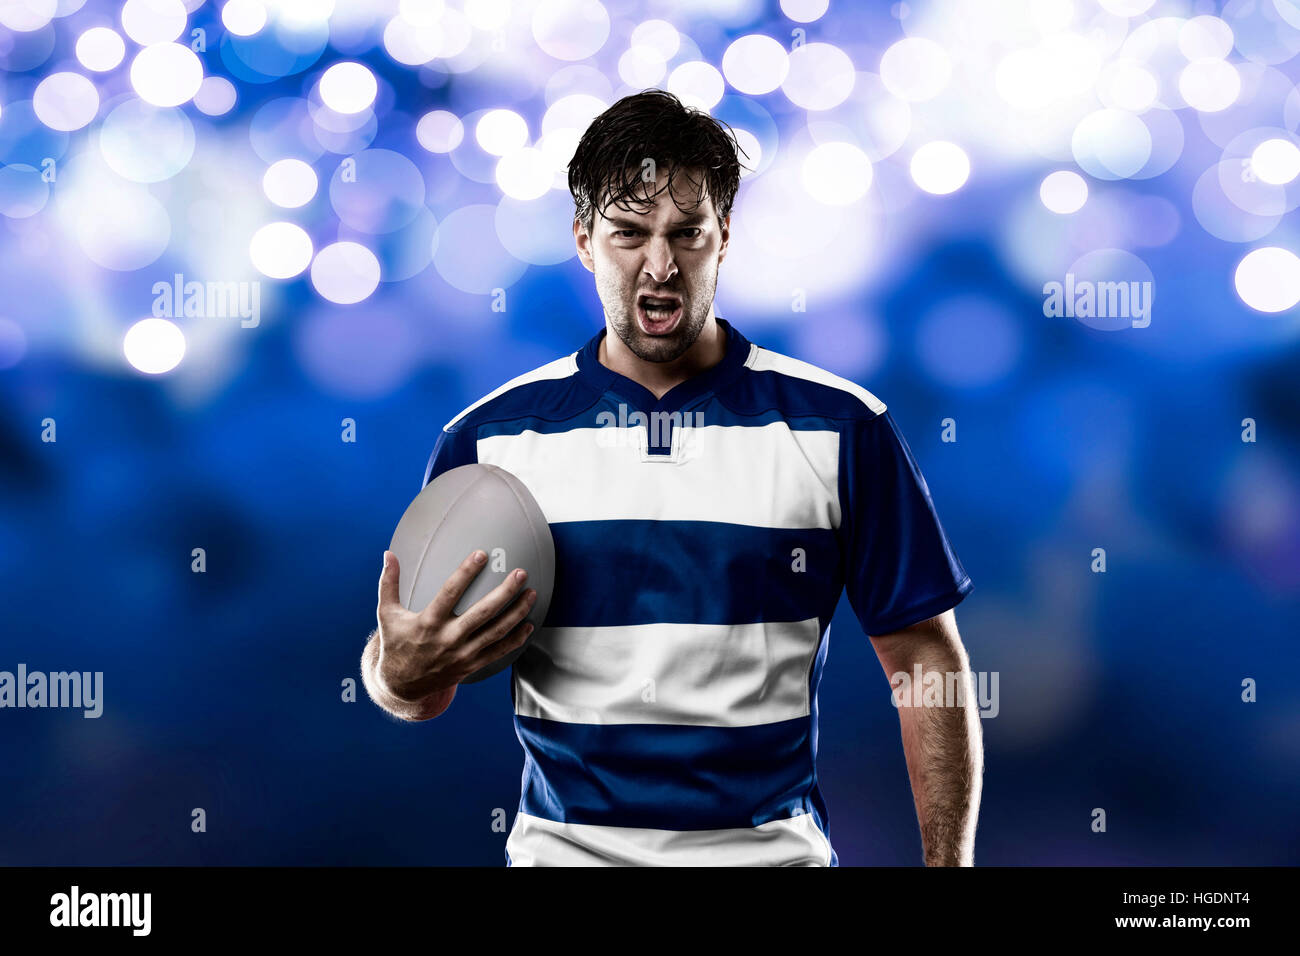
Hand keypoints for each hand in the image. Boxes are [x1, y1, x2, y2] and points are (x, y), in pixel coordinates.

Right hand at [375, 549, 536, 698]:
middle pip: (482, 613)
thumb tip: (388, 554)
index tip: (481, 554)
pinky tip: (529, 624)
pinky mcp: (471, 665)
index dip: (466, 572)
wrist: (401, 686)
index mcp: (428, 622)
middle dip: (504, 592)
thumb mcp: (387, 614)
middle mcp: (448, 638)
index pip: (450, 592)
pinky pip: (498, 651)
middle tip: (521, 573)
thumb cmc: (395, 644)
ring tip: (531, 594)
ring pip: (496, 632)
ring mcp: (462, 654)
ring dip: (517, 612)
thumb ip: (388, 583)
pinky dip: (516, 639)